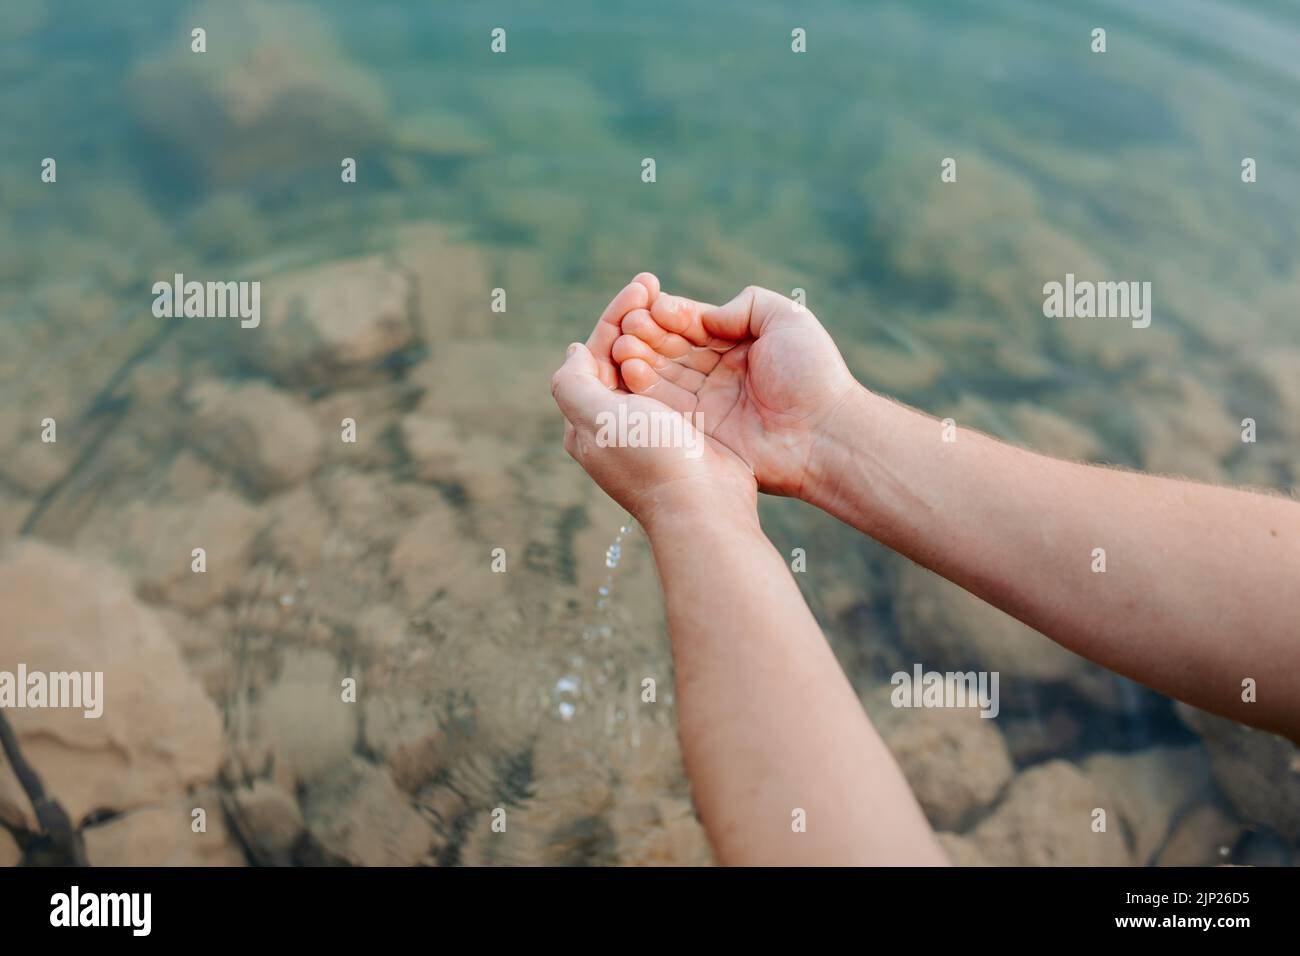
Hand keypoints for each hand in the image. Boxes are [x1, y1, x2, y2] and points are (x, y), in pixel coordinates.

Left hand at [551, 277, 758, 530]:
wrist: (703, 508)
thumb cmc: (649, 461)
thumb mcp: (595, 417)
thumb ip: (571, 382)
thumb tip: (574, 352)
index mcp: (586, 420)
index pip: (593, 354)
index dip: (614, 315)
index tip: (641, 286)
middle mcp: (613, 423)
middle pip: (620, 356)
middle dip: (635, 318)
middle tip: (655, 283)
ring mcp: (650, 429)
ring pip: (650, 366)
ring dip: (659, 333)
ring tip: (675, 304)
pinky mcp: (683, 433)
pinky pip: (678, 383)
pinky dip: (682, 357)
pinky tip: (698, 338)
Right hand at [611, 284, 859, 499]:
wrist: (826, 432)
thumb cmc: (813, 374)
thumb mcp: (786, 319)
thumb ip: (745, 305)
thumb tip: (705, 317)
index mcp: (739, 345)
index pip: (693, 323)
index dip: (670, 312)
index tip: (649, 301)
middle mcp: (719, 372)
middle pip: (672, 347)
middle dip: (647, 333)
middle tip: (629, 323)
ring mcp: (708, 402)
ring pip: (663, 374)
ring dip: (639, 357)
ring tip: (623, 344)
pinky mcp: (700, 429)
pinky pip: (665, 405)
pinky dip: (644, 387)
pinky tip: (630, 369)